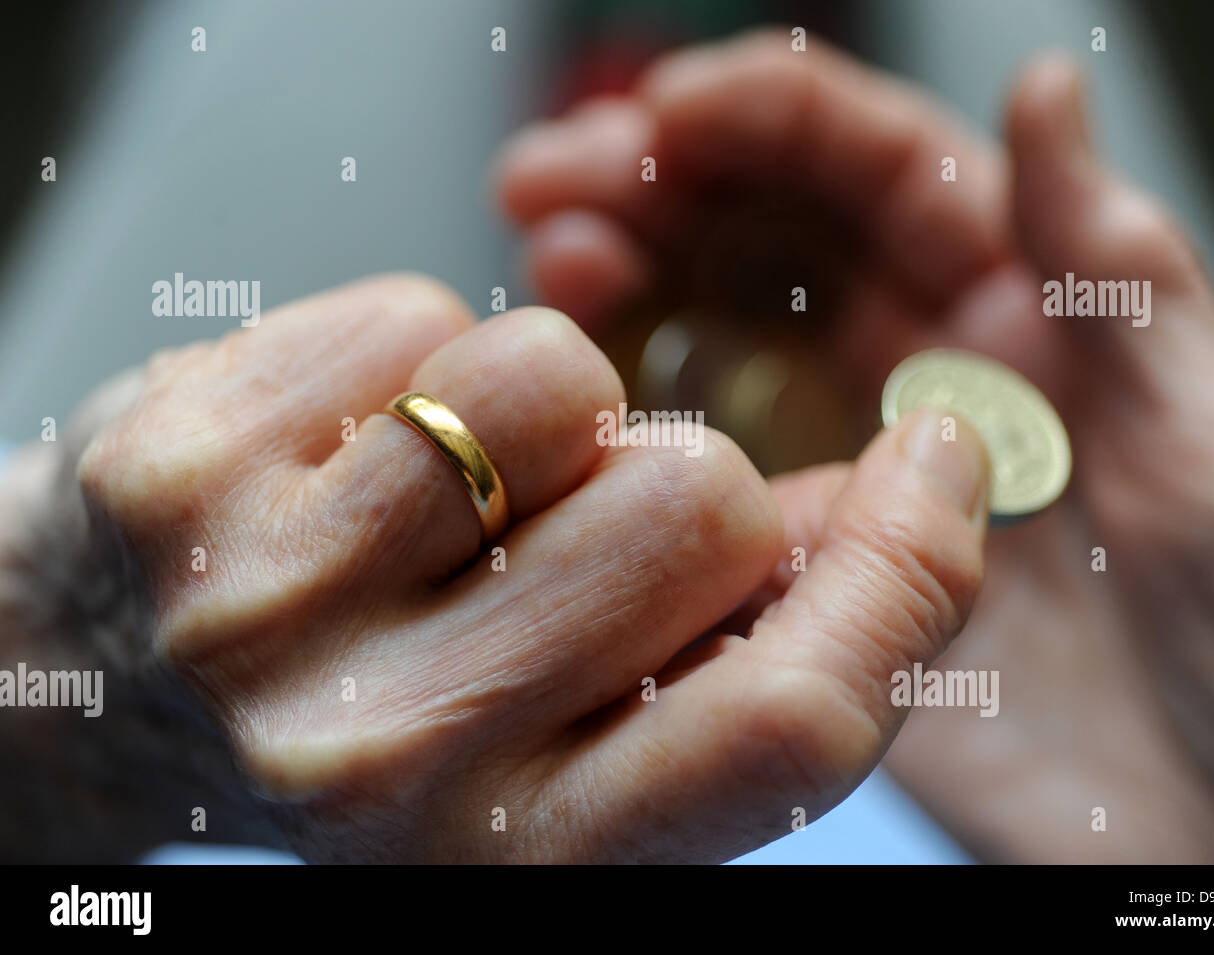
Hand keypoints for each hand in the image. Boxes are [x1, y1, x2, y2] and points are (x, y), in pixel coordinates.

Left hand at [68, 273, 990, 861]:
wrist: (120, 679)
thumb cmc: (384, 713)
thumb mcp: (575, 743)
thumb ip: (734, 654)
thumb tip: (894, 504)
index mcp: (531, 857)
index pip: (786, 726)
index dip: (906, 573)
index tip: (933, 457)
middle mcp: (391, 763)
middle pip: (695, 510)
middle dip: (684, 480)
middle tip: (582, 528)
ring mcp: (268, 618)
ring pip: (561, 378)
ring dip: (557, 404)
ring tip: (466, 483)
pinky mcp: (181, 476)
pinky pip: (422, 310)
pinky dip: (430, 347)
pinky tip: (359, 444)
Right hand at [495, 30, 1213, 860]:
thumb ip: (1122, 275)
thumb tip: (1043, 90)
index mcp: (1043, 325)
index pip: (891, 179)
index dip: (774, 123)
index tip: (669, 110)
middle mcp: (943, 394)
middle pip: (780, 251)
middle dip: (663, 189)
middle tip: (552, 177)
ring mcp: (871, 492)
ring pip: (728, 359)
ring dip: (634, 297)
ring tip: (549, 266)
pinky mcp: (828, 593)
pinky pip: (719, 503)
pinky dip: (646, 453)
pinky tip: (586, 426)